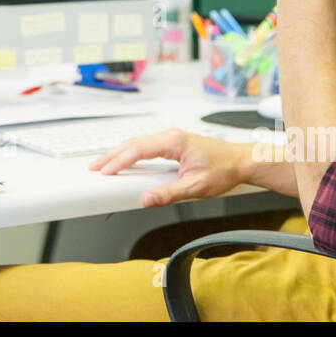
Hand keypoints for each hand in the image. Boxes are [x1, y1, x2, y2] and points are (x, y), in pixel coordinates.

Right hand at [89, 128, 248, 206]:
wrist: (241, 161)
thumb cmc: (224, 170)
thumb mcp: (196, 187)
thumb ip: (170, 194)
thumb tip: (147, 199)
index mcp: (174, 142)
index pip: (138, 150)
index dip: (119, 161)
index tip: (104, 171)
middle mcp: (170, 136)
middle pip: (133, 143)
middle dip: (112, 155)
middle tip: (94, 167)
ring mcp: (171, 138)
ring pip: (138, 143)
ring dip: (120, 153)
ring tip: (103, 165)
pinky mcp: (173, 144)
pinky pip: (146, 146)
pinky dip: (131, 153)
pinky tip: (124, 161)